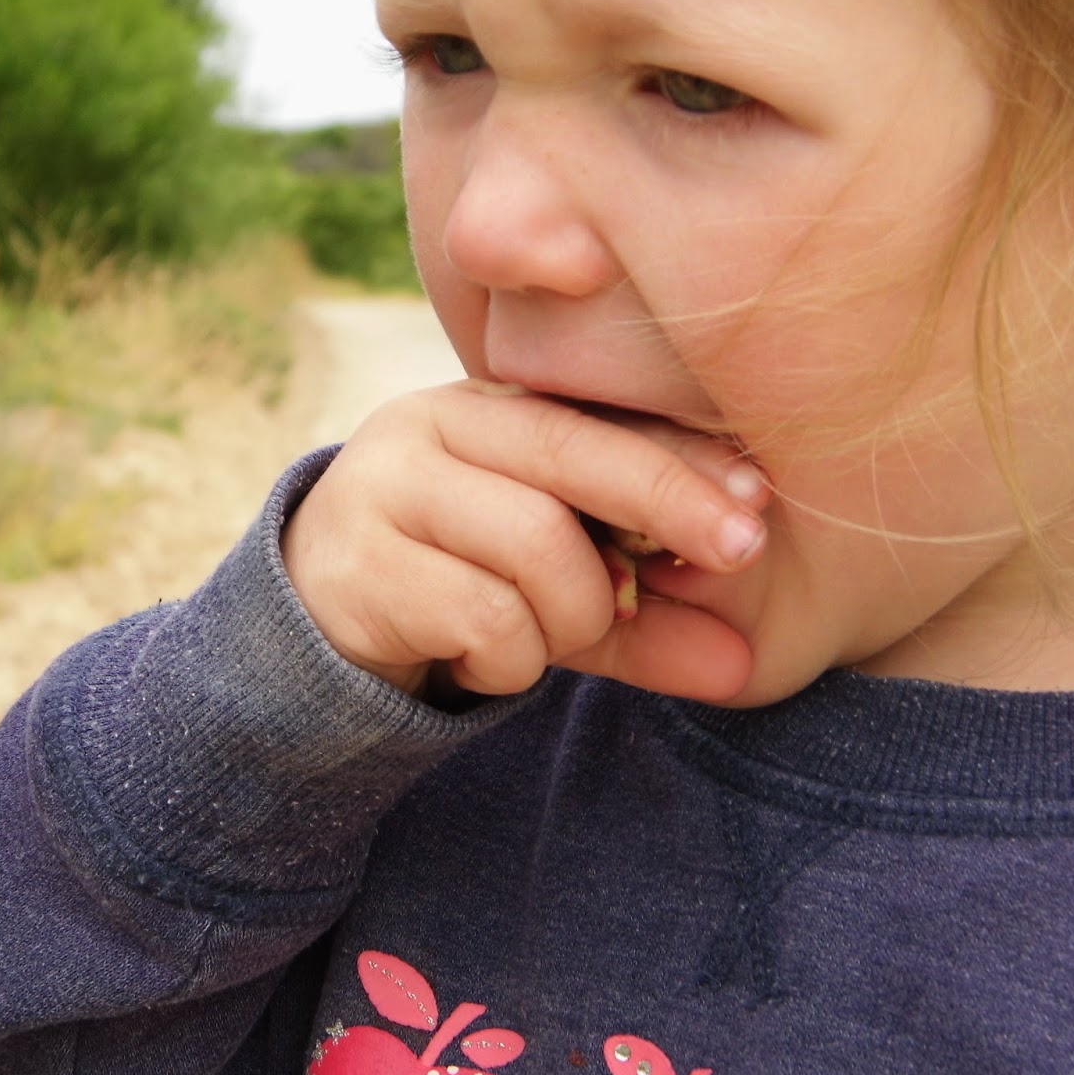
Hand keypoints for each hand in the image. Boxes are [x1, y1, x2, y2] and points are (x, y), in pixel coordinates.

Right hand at [281, 379, 768, 702]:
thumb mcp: (557, 597)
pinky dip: (510, 661)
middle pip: (571, 457)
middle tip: (740, 554)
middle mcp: (429, 426)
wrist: (313, 624)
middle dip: (667, 503)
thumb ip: (643, 620)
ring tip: (540, 639)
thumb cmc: (456, 591)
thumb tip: (741, 664)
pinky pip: (487, 620)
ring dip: (571, 619)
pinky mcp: (360, 566)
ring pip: (537, 548)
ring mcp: (385, 489)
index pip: (596, 419)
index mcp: (485, 409)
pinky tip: (478, 660)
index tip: (760, 505)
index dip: (683, 459)